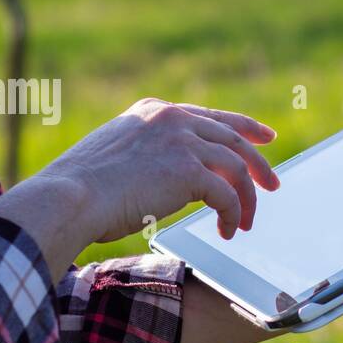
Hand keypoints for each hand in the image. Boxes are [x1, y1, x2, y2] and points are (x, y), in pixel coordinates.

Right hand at [0, 98, 278, 279]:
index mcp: (154, 111)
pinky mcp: (188, 170)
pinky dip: (233, 215)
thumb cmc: (83, 189)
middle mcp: (172, 119)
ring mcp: (181, 141)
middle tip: (273, 185)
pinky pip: (227, 194)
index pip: (211, 117)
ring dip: (247, 199)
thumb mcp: (121, 157)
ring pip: (237, 166)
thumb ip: (153, 155)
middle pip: (233, 138)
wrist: (68, 197)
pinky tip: (227, 231)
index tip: (265, 139)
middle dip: (258, 163)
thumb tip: (181, 178)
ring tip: (247, 223)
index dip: (244, 128)